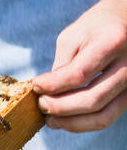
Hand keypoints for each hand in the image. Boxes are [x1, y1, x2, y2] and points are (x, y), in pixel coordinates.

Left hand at [33, 0, 126, 131]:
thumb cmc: (98, 26)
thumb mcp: (75, 35)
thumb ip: (62, 65)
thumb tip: (47, 94)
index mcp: (113, 42)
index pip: (80, 74)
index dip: (53, 85)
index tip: (36, 86)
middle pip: (93, 100)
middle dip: (61, 107)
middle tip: (41, 105)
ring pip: (102, 116)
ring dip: (71, 123)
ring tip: (50, 119)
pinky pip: (107, 117)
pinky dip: (84, 123)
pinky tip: (66, 120)